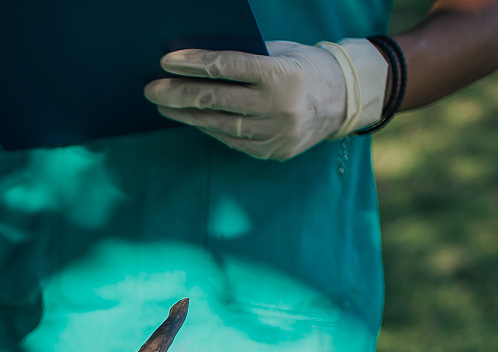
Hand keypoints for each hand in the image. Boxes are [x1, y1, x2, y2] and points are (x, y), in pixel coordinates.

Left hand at [145, 38, 389, 160]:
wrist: (345, 100)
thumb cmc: (306, 67)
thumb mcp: (282, 53)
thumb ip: (246, 58)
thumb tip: (198, 63)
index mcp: (282, 75)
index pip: (227, 67)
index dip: (194, 65)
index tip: (167, 62)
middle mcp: (278, 107)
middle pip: (217, 99)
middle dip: (179, 94)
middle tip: (151, 90)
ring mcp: (275, 134)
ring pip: (220, 125)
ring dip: (188, 115)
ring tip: (165, 106)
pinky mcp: (272, 152)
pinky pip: (232, 140)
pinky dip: (210, 129)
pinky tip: (193, 120)